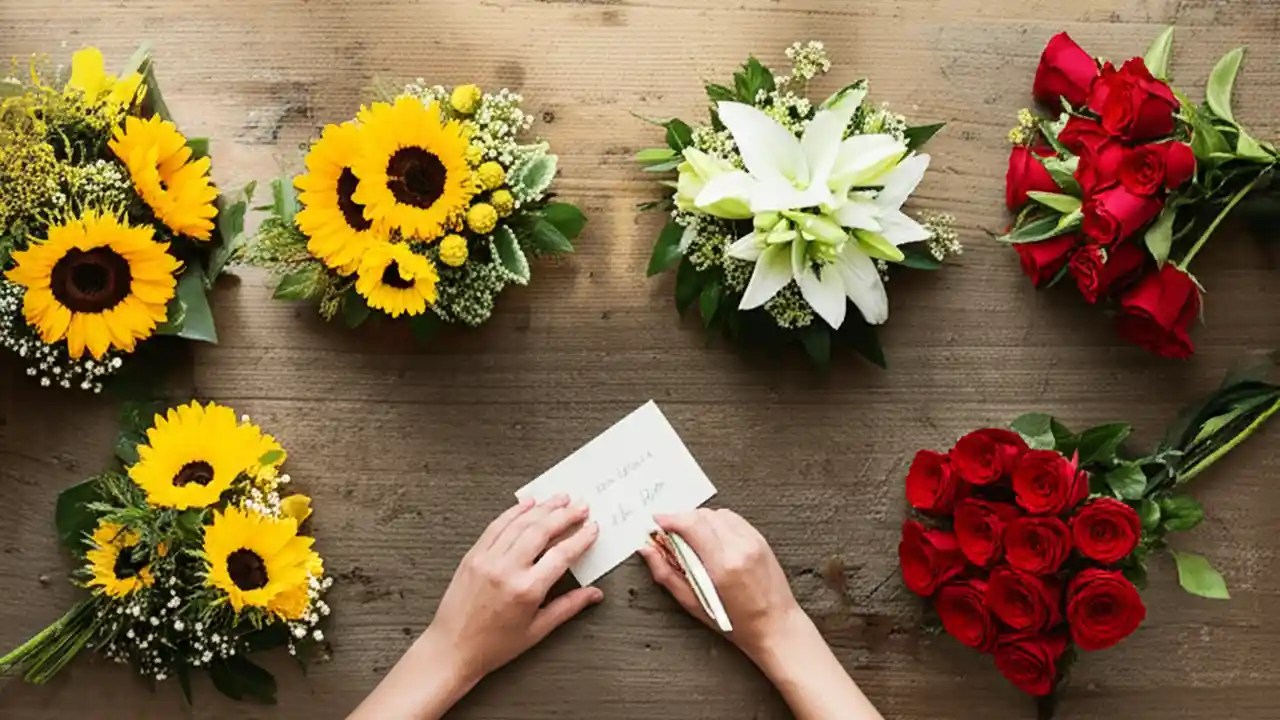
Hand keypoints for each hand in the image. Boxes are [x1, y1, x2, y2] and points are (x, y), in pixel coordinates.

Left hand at [350, 496, 601, 719]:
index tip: (592, 528)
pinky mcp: (473, 555)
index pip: (561, 555)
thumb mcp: (537, 630)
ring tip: (560, 498)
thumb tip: (594, 594)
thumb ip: (568, 607)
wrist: (452, 648)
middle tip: (581, 506)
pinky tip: (527, 504)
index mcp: (526, 590)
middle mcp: (507, 570)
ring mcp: (487, 559)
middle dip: (565, 515)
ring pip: (519, 523)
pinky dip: (514, 512)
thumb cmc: (494, 645)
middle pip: (542, 531)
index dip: (580, 538)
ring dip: (542, 508)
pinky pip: (496, 526)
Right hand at [639, 508, 883, 719]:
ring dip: (700, 521)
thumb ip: (666, 574)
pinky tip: (712, 540)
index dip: (670, 519)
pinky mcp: (760, 539)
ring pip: (718, 513)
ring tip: (692, 540)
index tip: (657, 522)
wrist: (775, 625)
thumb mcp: (693, 604)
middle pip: (703, 515)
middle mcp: (740, 547)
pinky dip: (717, 524)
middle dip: (682, 520)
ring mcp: (753, 541)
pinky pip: (733, 519)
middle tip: (670, 536)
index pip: (691, 524)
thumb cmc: (736, 623)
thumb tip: (647, 551)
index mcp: (722, 565)